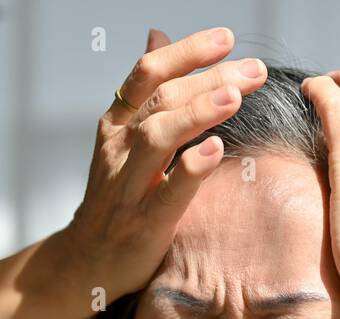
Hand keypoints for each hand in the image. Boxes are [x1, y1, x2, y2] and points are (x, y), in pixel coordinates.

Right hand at [58, 26, 267, 301]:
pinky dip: (192, 168)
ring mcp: (128, 184)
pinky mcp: (144, 221)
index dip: (187, 52)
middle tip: (254, 69)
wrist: (85, 261)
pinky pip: (168, 190)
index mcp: (116, 123)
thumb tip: (157, 37)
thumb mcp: (123, 138)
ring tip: (235, 96)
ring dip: (198, 112)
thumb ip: (146, 92)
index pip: (149, 72)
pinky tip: (216, 149)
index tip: (227, 39)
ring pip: (159, 136)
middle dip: (209, 78)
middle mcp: (119, 146)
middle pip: (162, 98)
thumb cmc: (116, 197)